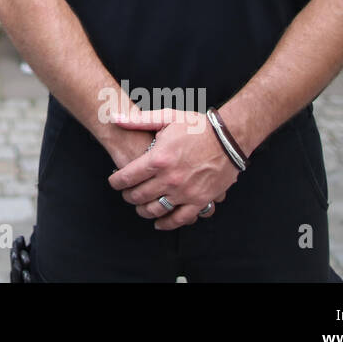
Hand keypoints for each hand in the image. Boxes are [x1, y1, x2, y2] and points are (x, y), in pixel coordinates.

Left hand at [107, 108, 238, 229]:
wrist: (229, 138)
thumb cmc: (197, 126)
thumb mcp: (166, 118)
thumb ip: (138, 121)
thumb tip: (114, 117)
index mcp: (158, 159)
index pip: (127, 177)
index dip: (116, 182)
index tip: (114, 182)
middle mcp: (169, 179)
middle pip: (138, 196)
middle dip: (128, 196)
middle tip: (127, 193)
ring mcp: (184, 192)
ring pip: (155, 210)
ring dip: (143, 210)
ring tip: (140, 206)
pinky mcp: (199, 201)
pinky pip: (179, 219)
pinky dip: (167, 224)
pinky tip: (159, 223)